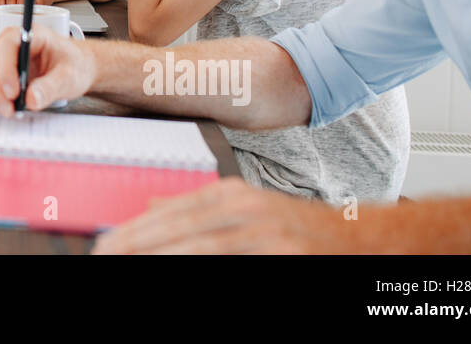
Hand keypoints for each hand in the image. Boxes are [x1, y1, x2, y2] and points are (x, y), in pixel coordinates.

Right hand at [0, 27, 95, 116]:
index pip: (6, 46)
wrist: (73, 67)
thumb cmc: (71, 64)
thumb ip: (51, 87)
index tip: (14, 94)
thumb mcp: (70, 76)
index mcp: (27, 35)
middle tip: (10, 109)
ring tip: (7, 109)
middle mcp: (7, 43)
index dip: (5, 71)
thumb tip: (32, 99)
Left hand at [91, 177, 350, 253]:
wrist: (368, 241)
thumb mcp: (249, 209)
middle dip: (136, 247)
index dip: (134, 230)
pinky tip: (171, 276)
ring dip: (159, 259)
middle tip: (102, 256)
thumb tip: (150, 206)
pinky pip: (228, 267)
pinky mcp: (283, 260)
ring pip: (199, 250)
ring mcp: (267, 238)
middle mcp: (248, 212)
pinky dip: (197, 269)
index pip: (170, 212)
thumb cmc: (302, 230)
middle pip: (178, 232)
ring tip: (124, 266)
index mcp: (235, 196)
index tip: (104, 244)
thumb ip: (201, 208)